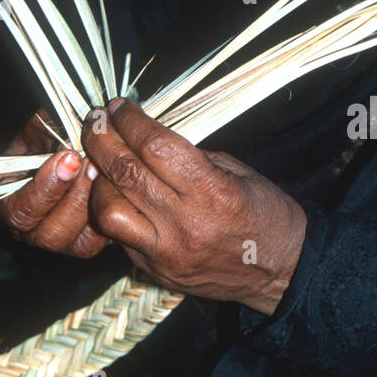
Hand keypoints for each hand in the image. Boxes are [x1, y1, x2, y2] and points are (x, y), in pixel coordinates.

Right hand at [0, 107, 109, 258]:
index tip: (69, 157)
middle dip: (75, 198)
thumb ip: (47, 138)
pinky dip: (114, 214)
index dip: (45, 189)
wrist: (83, 140)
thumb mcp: (44, 127)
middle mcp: (33, 230)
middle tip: (92, 164)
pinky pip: (105, 241)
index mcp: (9, 204)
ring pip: (80, 245)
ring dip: (95, 205)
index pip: (19, 214)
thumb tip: (68, 148)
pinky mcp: (94, 241)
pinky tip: (119, 186)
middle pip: (50, 236)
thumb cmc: (56, 133)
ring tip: (105, 171)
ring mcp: (64, 241)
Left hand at [82, 98, 306, 315]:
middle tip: (95, 121)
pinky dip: (113, 210)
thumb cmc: (263, 213)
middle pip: (126, 172)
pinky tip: (116, 193)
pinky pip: (119, 237)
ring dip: (98, 181)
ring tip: (101, 163)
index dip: (130, 120)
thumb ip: (188, 156)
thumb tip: (142, 135)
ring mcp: (168, 252)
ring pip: (108, 211)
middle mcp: (187, 224)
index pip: (155, 146)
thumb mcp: (235, 171)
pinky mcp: (157, 270)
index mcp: (214, 192)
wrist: (281, 270)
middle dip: (102, 138)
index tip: (120, 106)